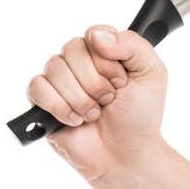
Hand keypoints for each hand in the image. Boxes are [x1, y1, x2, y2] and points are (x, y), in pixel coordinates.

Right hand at [25, 25, 167, 180]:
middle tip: (109, 100)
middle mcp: (78, 62)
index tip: (122, 82)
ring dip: (81, 98)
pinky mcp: (42, 101)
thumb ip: (133, 44)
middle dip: (96, 82)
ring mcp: (59, 81)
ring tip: (95, 113)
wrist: (127, 154)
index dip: (107, 61)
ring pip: (54, 68)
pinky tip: (76, 120)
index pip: (93, 35)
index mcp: (103, 52)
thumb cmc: (140, 117)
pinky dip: (60, 106)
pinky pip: (37, 88)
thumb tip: (96, 34)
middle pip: (71, 49)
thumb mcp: (152, 74)